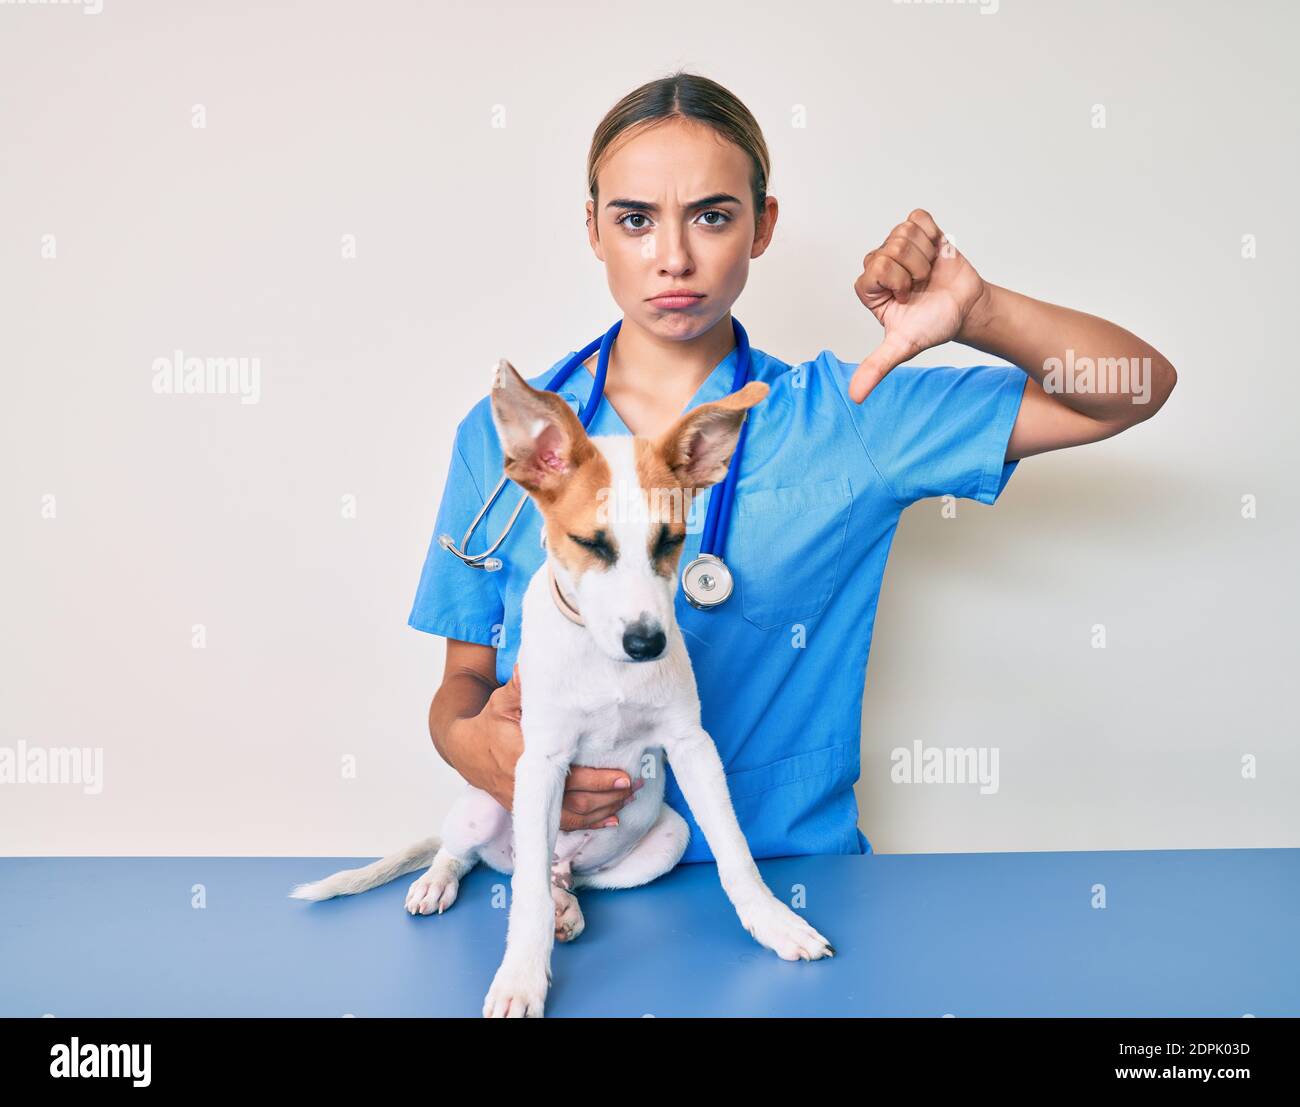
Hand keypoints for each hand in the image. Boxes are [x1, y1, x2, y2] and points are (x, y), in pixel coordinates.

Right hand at [466, 662, 642, 831]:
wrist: (466, 749)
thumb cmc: (491, 721)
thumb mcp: (503, 700)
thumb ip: (521, 686)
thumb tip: (528, 664)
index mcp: (523, 758)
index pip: (567, 774)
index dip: (597, 779)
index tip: (623, 774)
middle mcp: (525, 786)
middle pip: (575, 800)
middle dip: (608, 795)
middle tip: (634, 783)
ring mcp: (527, 801)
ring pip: (572, 817)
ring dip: (604, 810)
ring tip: (629, 796)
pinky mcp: (530, 808)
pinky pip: (563, 823)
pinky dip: (590, 823)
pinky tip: (612, 819)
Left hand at [850, 208, 990, 402]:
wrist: (964, 310)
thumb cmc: (932, 326)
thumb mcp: (902, 346)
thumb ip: (876, 366)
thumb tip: (855, 396)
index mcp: (868, 288)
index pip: (876, 268)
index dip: (898, 282)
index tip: (907, 298)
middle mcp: (878, 264)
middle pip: (891, 249)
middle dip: (914, 270)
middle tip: (921, 286)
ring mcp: (896, 246)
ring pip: (904, 234)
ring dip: (925, 256)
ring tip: (928, 273)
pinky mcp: (917, 231)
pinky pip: (918, 218)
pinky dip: (932, 235)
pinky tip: (935, 254)